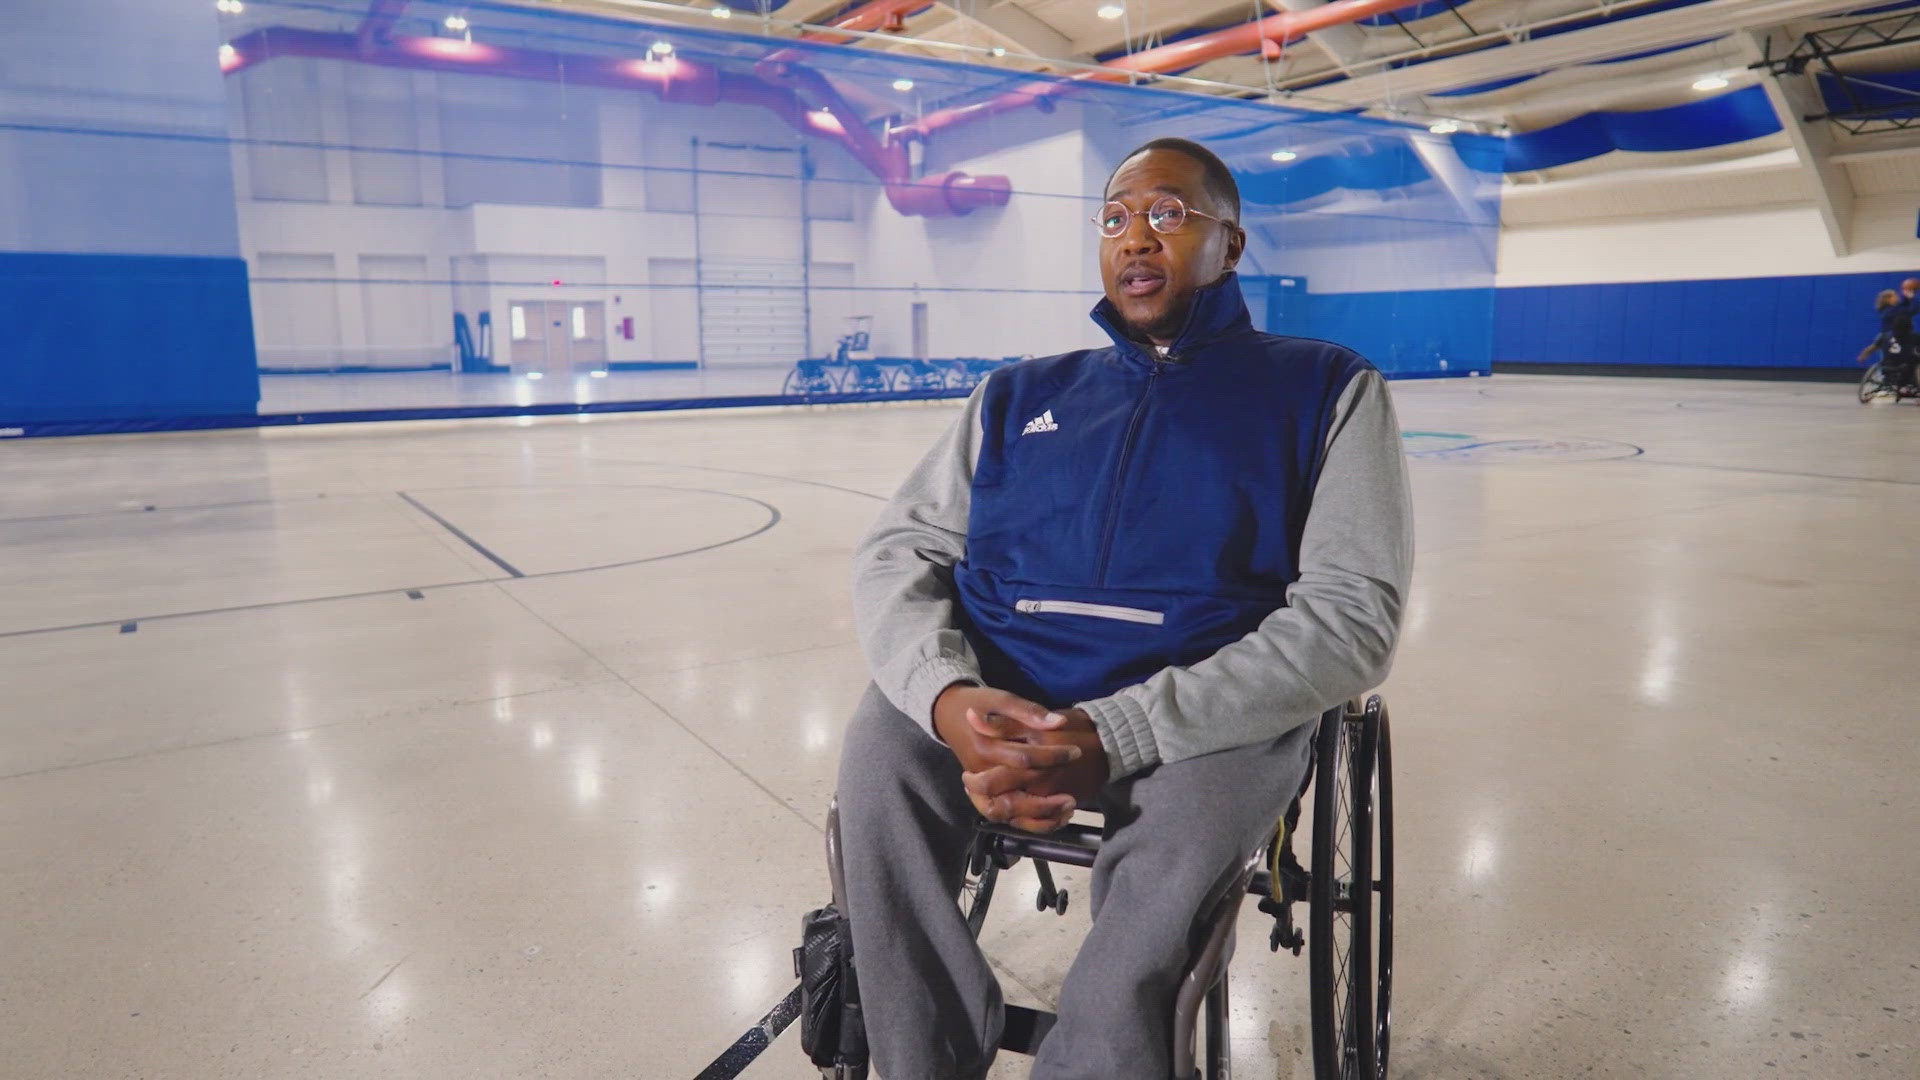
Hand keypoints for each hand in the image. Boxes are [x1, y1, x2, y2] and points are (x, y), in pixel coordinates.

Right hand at [933, 684, 1079, 831]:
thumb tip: (1059, 722)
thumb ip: (1029, 712)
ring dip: (1037, 818)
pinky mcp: (984, 794)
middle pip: (1011, 797)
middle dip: (1044, 802)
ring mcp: (979, 787)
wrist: (950, 713)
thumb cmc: (981, 705)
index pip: (1023, 759)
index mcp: (984, 746)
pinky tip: (1055, 816)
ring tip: (1066, 809)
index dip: (1053, 757)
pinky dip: (1030, 822)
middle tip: (1072, 797)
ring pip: (1006, 814)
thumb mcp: (1003, 699)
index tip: (1076, 753)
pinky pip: (1005, 817)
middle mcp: (979, 772)